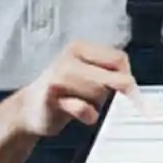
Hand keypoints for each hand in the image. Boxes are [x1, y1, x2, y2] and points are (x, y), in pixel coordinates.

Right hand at [14, 41, 143, 137]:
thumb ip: (109, 75)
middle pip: (112, 77)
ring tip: (83, 103)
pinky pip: (82, 108)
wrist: (27, 110)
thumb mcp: (87, 75)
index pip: (119, 58)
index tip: (128, 93)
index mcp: (80, 48)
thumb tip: (135, 88)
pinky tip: (80, 114)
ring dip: (98, 105)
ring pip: (99, 92)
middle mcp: (68, 58)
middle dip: (112, 94)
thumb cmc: (63, 92)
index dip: (127, 77)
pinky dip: (87, 115)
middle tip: (101, 101)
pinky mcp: (51, 98)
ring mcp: (58, 77)